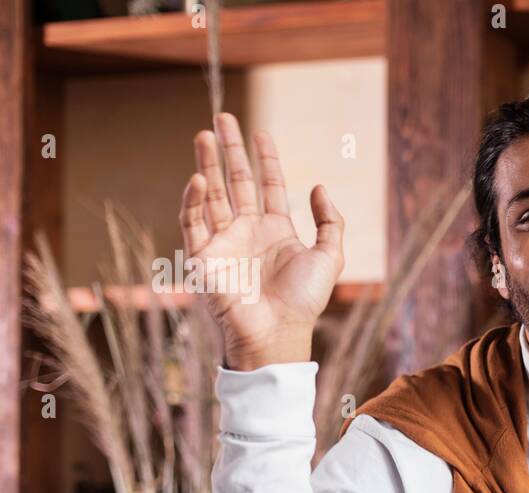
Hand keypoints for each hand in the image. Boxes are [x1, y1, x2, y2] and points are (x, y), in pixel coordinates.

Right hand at [180, 112, 344, 370]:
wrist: (277, 332)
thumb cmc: (304, 301)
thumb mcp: (329, 257)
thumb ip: (329, 222)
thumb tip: (320, 187)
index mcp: (276, 230)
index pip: (268, 185)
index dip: (265, 159)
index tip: (260, 132)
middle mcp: (248, 232)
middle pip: (236, 182)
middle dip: (228, 151)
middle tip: (221, 118)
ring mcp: (224, 242)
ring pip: (212, 195)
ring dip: (207, 164)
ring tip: (204, 134)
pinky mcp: (203, 257)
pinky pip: (194, 222)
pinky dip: (194, 200)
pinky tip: (199, 177)